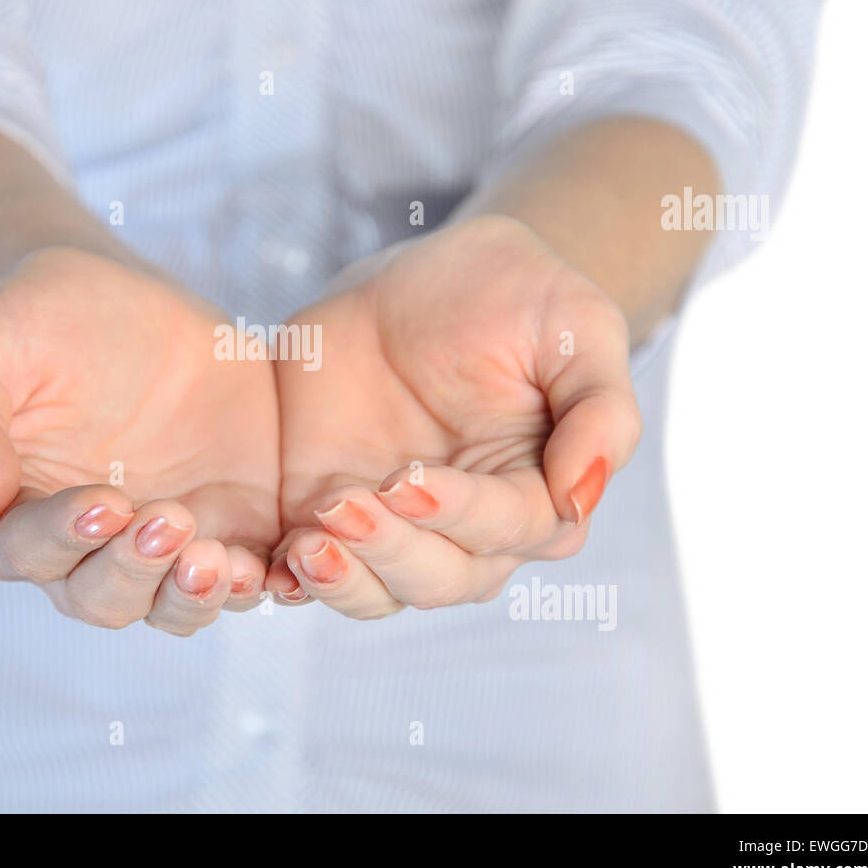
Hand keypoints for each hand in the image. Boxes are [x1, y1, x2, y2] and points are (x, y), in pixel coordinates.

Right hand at [0, 247, 279, 634]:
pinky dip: (259, 582)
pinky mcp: (230, 522)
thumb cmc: (35, 318)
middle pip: (103, 598)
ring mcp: (162, 541)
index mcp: (14, 514)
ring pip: (173, 605)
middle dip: (136, 574)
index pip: (28, 554)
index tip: (104, 502)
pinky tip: (277, 563)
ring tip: (224, 562)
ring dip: (195, 597)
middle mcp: (86, 547)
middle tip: (172, 524)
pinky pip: (245, 575)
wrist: (125, 297)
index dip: (63, 540)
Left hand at [269, 215, 641, 617]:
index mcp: (537, 494)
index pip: (507, 531)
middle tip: (341, 506)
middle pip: (438, 579)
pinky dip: (289, 579)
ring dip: (339, 581)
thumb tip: (584, 495)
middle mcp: (467, 529)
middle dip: (389, 554)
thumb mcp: (577, 326)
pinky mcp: (326, 511)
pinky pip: (309, 569)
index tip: (410, 480)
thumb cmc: (519, 295)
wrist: (427, 276)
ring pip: (375, 591)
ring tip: (303, 544)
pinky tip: (267, 567)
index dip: (460, 515)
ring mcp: (393, 526)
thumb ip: (600, 409)